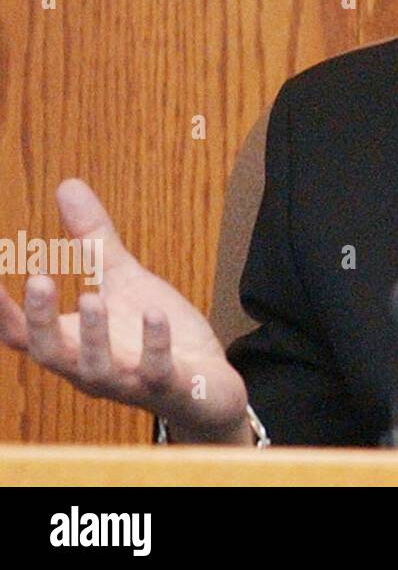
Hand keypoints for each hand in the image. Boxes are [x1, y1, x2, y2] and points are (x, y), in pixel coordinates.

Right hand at [0, 178, 249, 440]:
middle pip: (49, 351)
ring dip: (91, 334)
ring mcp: (126, 380)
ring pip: (96, 368)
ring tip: (91, 297)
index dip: (1, 309)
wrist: (204, 384)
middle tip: (38, 280)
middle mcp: (88, 367)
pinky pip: (155, 369)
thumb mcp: (122, 279)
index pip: (20, 332)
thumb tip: (68, 185)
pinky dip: (153, 343)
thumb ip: (92, 240)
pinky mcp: (166, 384)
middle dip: (39, 318)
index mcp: (70, 342)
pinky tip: (154, 313)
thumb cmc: (150, 334)